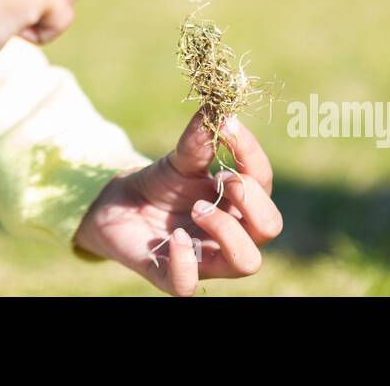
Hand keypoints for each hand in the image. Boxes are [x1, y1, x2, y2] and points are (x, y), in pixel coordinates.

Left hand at [71, 109, 282, 295]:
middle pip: (269, 226)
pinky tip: (173, 236)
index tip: (229, 127)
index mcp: (240, 202)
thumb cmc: (162, 184)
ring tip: (198, 208)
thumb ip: (200, 138)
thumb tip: (218, 105)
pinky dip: (185, 261)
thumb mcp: (180, 158)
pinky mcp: (173, 277)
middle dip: (252, 200)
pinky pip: (189, 285)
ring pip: (246, 261)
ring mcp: (206, 259)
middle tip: (222, 178)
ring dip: (228, 230)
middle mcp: (233, 233)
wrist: (119, 205)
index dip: (251, 155)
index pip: (263, 181)